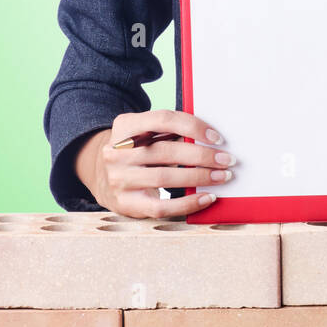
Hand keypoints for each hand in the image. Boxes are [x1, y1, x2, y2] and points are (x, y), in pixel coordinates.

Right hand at [86, 109, 235, 218]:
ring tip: (222, 177)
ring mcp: (119, 179)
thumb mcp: (143, 132)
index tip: (216, 137)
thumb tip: (211, 138)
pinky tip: (207, 198)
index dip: (192, 126)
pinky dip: (188, 203)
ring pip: (165, 178)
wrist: (100, 175)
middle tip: (227, 160)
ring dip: (199, 178)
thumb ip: (168, 130)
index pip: (163, 120)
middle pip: (166, 151)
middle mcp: (117, 152)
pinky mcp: (126, 203)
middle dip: (202, 156)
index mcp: (125, 125)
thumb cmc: (136, 150)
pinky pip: (162, 207)